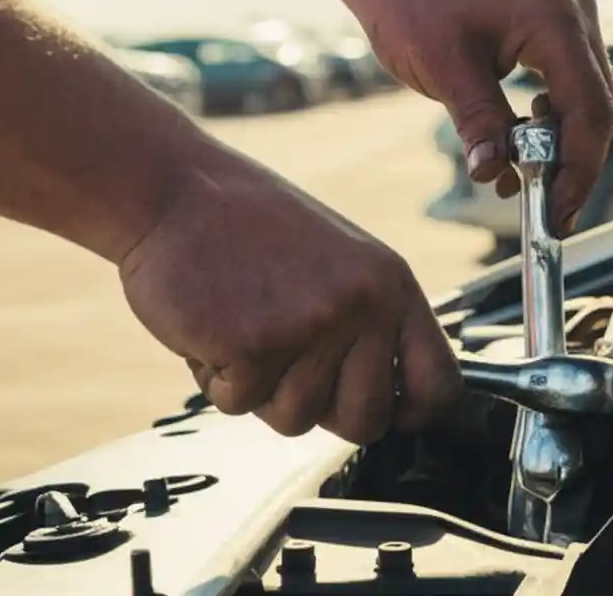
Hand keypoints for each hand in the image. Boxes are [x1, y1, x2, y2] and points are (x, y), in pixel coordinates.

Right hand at [117, 152, 459, 442]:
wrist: (173, 191)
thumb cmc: (247, 229)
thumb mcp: (340, 264)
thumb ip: (368, 324)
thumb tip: (390, 401)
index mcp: (391, 285)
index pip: (438, 381)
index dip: (415, 414)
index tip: (391, 415)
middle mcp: (363, 306)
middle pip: (365, 421)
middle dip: (323, 412)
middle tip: (286, 366)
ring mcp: (311, 326)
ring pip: (296, 420)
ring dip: (261, 391)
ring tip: (244, 328)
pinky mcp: (253, 345)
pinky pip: (239, 404)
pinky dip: (216, 378)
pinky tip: (212, 325)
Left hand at [356, 0, 612, 234]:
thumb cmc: (411, 2)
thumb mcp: (443, 68)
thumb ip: (479, 121)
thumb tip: (496, 175)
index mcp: (555, 16)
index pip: (589, 107)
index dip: (579, 168)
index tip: (557, 213)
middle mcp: (576, 12)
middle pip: (598, 107)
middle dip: (576, 165)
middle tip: (550, 214)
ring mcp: (570, 18)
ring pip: (587, 100)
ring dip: (562, 148)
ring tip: (529, 187)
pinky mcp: (556, 29)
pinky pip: (569, 86)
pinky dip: (550, 124)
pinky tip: (521, 149)